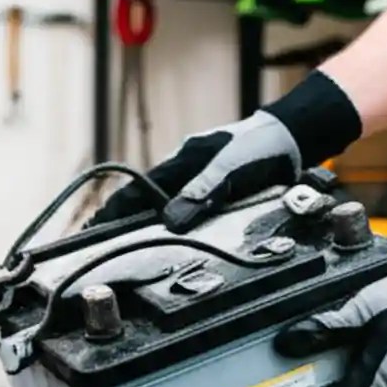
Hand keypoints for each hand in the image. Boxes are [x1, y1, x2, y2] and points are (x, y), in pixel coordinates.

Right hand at [87, 111, 301, 231]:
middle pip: (145, 202)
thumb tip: (172, 221)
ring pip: (165, 208)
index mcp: (181, 161)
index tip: (93, 230)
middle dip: (122, 222)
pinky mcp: (216, 192)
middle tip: (101, 246)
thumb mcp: (231, 168)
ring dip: (146, 227)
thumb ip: (203, 192)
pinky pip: (189, 212)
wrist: (293, 137)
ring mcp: (199, 182)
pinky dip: (174, 226)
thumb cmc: (262, 146)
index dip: (114, 211)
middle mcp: (185, 172)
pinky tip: (169, 241)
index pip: (137, 190)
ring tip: (127, 249)